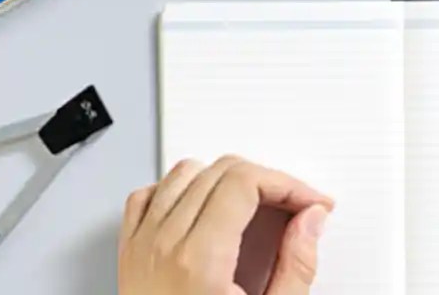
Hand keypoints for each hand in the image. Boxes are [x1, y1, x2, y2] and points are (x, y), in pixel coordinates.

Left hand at [119, 156, 334, 294]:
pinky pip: (147, 197)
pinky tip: (199, 208)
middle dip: (266, 181)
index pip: (246, 183)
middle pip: (220, 172)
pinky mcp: (129, 255)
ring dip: (223, 179)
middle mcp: (164, 246)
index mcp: (200, 260)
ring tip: (253, 205)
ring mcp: (142, 247)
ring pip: (184, 173)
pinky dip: (175, 190)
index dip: (288, 184)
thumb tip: (309, 221)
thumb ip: (296, 266)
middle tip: (293, 207)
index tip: (309, 202)